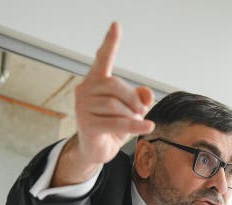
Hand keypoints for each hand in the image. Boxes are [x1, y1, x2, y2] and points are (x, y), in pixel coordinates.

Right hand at [73, 21, 154, 165]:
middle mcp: (85, 90)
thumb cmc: (112, 126)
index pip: (103, 59)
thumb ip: (140, 98)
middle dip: (132, 99)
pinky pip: (118, 123)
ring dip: (132, 116)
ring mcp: (83, 108)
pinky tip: (148, 126)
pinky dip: (135, 126)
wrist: (97, 151)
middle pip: (115, 85)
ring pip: (116, 106)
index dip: (110, 43)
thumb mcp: (130, 110)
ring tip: (133, 123)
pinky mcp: (87, 125)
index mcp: (95, 81)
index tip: (116, 25)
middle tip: (140, 111)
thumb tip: (146, 94)